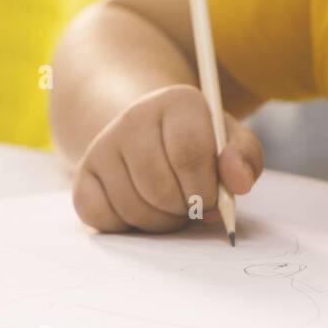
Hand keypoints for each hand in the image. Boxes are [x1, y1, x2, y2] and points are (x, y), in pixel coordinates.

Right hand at [71, 84, 263, 232]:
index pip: (189, 153)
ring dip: (160, 222)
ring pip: (134, 207)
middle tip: (191, 204)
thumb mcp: (228, 141)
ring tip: (169, 205)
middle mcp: (134, 117)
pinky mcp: (83, 175)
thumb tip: (238, 182)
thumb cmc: (197, 143)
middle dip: (184, 210)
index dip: (206, 188)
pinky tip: (140, 207)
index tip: (213, 197)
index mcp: (176, 102)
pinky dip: (126, 226)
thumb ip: (244, 158)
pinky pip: (102, 218)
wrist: (148, 133)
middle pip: (161, 187)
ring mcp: (102, 146)